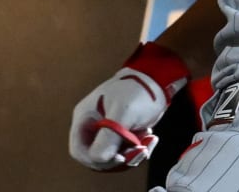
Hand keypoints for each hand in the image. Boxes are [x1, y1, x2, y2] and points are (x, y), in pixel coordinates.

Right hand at [69, 42, 189, 171]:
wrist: (159, 79)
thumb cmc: (138, 90)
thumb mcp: (123, 112)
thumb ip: (109, 135)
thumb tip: (99, 159)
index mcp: (85, 118)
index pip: (79, 150)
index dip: (95, 159)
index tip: (117, 158)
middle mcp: (94, 126)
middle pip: (98, 156)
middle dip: (119, 158)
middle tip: (139, 151)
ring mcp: (109, 130)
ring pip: (114, 156)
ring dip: (132, 154)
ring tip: (148, 141)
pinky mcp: (123, 133)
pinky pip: (126, 151)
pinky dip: (139, 149)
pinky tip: (151, 138)